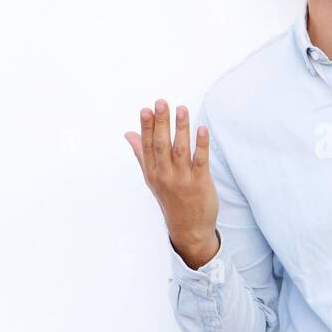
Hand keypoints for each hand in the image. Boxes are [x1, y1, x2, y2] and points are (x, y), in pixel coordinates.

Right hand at [124, 100, 219, 268]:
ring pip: (180, 150)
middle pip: (161, 145)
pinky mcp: (200, 183)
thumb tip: (129, 134)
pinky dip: (201, 144)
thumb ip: (142, 154)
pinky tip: (202, 129)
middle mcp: (165, 175)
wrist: (189, 229)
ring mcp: (183, 179)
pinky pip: (200, 160)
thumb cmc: (171, 200)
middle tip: (161, 103)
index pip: (147, 146)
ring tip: (181, 109)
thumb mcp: (153, 179)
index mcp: (153, 173)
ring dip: (181, 128)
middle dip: (161, 123)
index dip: (147, 127)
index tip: (146, 109)